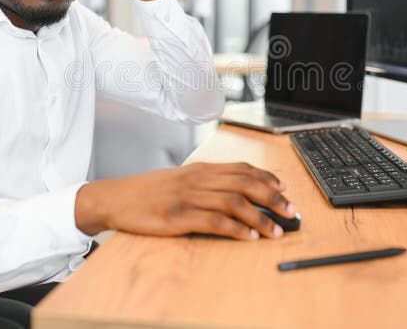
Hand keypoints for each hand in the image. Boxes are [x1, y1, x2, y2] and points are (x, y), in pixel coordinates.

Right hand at [74, 162, 296, 239]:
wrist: (116, 198)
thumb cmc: (149, 192)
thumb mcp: (180, 180)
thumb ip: (206, 183)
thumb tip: (236, 194)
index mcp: (200, 169)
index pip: (242, 169)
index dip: (267, 178)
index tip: (285, 189)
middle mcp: (197, 179)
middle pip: (245, 184)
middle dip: (273, 198)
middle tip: (291, 211)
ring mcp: (188, 197)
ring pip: (234, 203)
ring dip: (260, 217)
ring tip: (276, 231)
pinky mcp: (178, 217)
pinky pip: (214, 222)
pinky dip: (236, 229)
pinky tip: (249, 237)